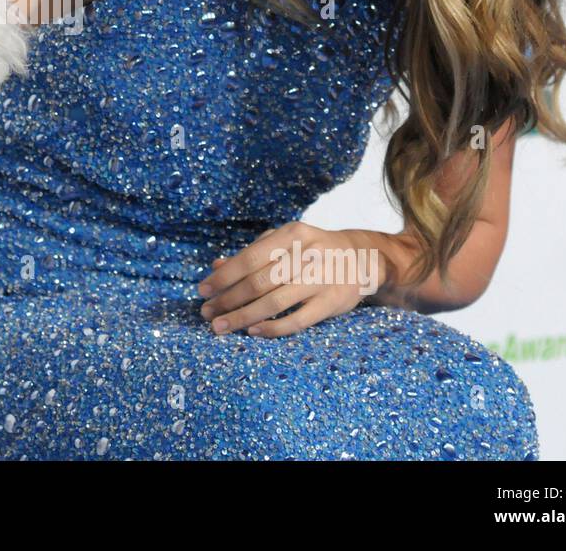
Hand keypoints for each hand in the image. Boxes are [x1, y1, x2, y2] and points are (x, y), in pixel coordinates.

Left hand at [196, 222, 388, 338]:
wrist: (362, 258)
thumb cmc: (312, 250)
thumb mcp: (285, 242)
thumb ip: (252, 253)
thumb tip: (216, 267)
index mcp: (292, 234)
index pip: (250, 258)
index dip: (223, 277)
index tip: (202, 290)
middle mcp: (307, 254)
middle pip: (258, 282)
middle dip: (228, 300)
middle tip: (207, 313)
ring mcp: (321, 279)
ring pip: (274, 303)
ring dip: (243, 317)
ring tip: (221, 326)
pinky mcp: (332, 303)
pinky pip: (297, 320)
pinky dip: (272, 328)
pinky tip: (253, 331)